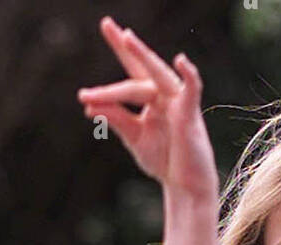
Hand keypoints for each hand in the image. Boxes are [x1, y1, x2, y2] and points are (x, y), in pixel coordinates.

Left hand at [78, 16, 217, 201]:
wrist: (184, 184)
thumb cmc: (164, 159)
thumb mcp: (134, 137)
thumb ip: (116, 119)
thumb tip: (89, 105)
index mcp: (150, 98)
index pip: (130, 73)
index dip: (118, 53)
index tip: (104, 27)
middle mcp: (163, 94)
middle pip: (139, 71)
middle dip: (125, 48)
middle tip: (107, 24)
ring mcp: (177, 102)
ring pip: (157, 76)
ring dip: (142, 57)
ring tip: (126, 39)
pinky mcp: (189, 114)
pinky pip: (191, 89)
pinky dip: (188, 75)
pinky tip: (180, 61)